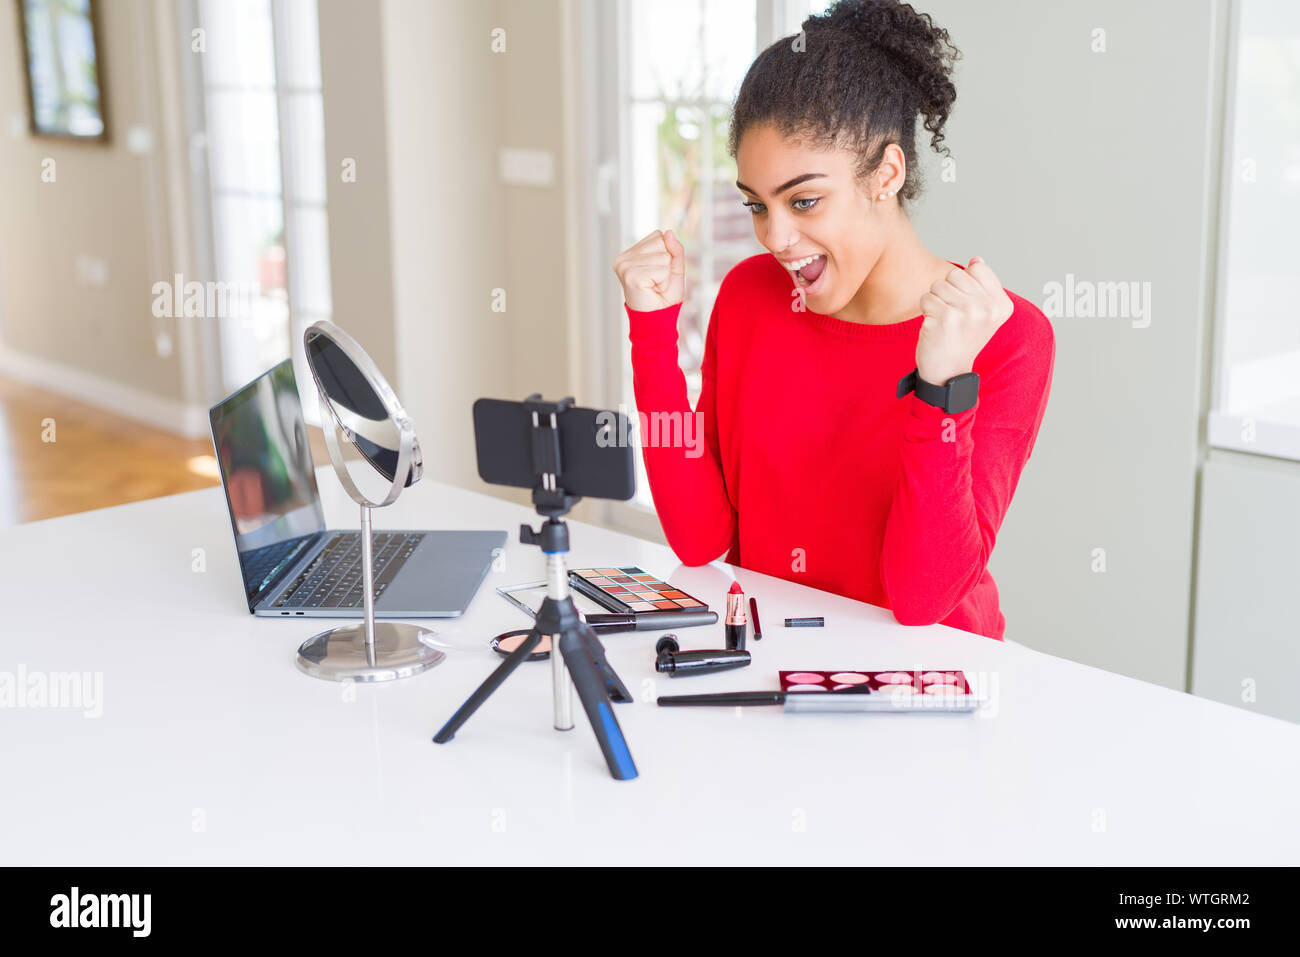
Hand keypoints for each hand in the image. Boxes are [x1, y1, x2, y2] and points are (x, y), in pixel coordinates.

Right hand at [613, 229, 685, 311]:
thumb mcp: (674, 268)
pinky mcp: (631, 276)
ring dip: (666, 275)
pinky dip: (664, 282)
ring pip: (663, 256)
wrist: (656, 320)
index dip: (666, 256)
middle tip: (657, 282)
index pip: (659, 236)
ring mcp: (625, 266)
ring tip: (654, 286)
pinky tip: (653, 290)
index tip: (658, 273)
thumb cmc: (664, 296)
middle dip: (667, 264)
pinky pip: (662, 270)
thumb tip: (669, 232)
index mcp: (630, 253)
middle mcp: (623, 258)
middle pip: (661, 243)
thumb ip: (674, 250)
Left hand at [916, 256, 1013, 384]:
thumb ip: (983, 285)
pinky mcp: (944, 318)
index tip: (967, 306)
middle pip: (955, 274)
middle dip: (948, 291)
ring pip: (938, 285)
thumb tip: (976, 260)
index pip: (977, 268)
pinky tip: (935, 326)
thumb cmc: (963, 339)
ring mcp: (966, 312)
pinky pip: (926, 298)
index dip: (964, 284)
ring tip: (944, 321)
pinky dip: (926, 311)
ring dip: (936, 301)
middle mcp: (987, 307)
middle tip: (953, 315)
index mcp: (1001, 304)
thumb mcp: (984, 313)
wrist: (949, 371)